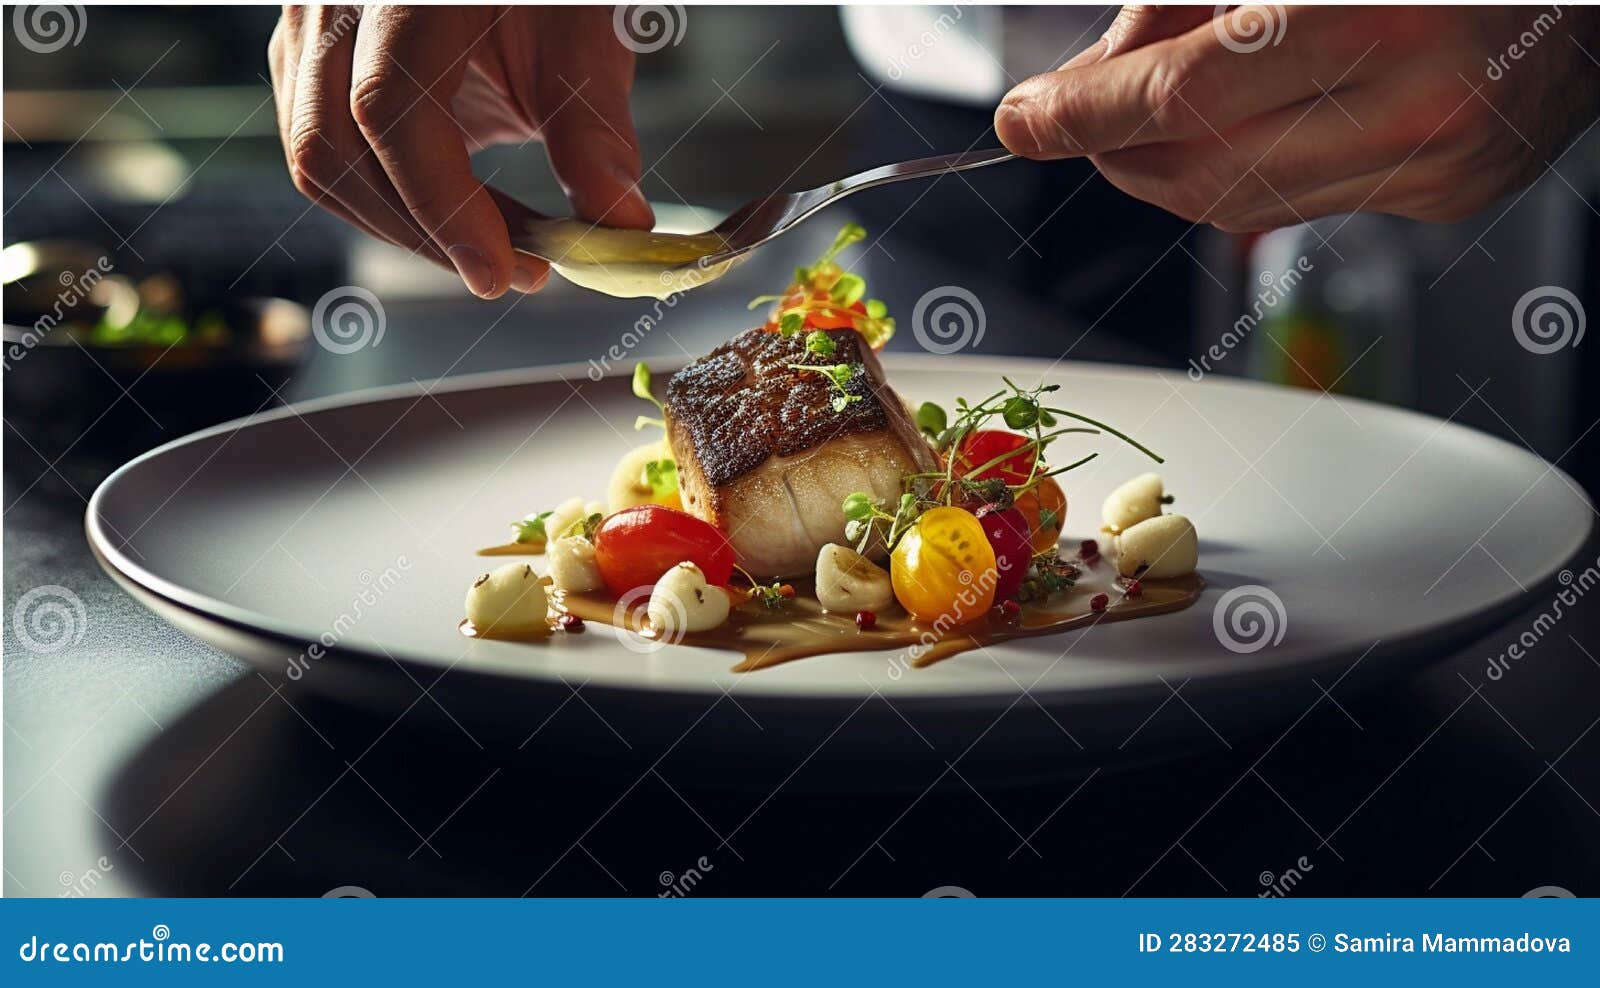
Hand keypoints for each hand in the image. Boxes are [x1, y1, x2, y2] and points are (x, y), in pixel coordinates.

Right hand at [268, 5, 654, 297]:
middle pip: (337, 146)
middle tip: (518, 270)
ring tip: (499, 245)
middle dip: (427, 232)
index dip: (440, 205)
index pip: (391, 109)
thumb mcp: (584, 39)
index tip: (499, 271)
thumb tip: (619, 224)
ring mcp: (310, 32)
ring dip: (407, 227)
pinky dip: (391, 203)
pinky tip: (462, 217)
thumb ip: (594, 131)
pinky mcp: (309, 62)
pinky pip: (326, 153)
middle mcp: (335, 3)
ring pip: (320, 161)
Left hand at [994, 5, 1599, 230]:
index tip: (1025, 118)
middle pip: (1202, 170)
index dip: (1088, 112)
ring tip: (1142, 111)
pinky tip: (1243, 123)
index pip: (1186, 94)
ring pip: (1244, 206)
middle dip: (1115, 148)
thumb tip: (1102, 71)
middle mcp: (1420, 106)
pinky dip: (1249, 168)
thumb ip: (1198, 3)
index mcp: (1387, 15)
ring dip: (1167, 168)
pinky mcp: (1451, 195)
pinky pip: (1307, 203)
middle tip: (1069, 113)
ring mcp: (1441, 166)